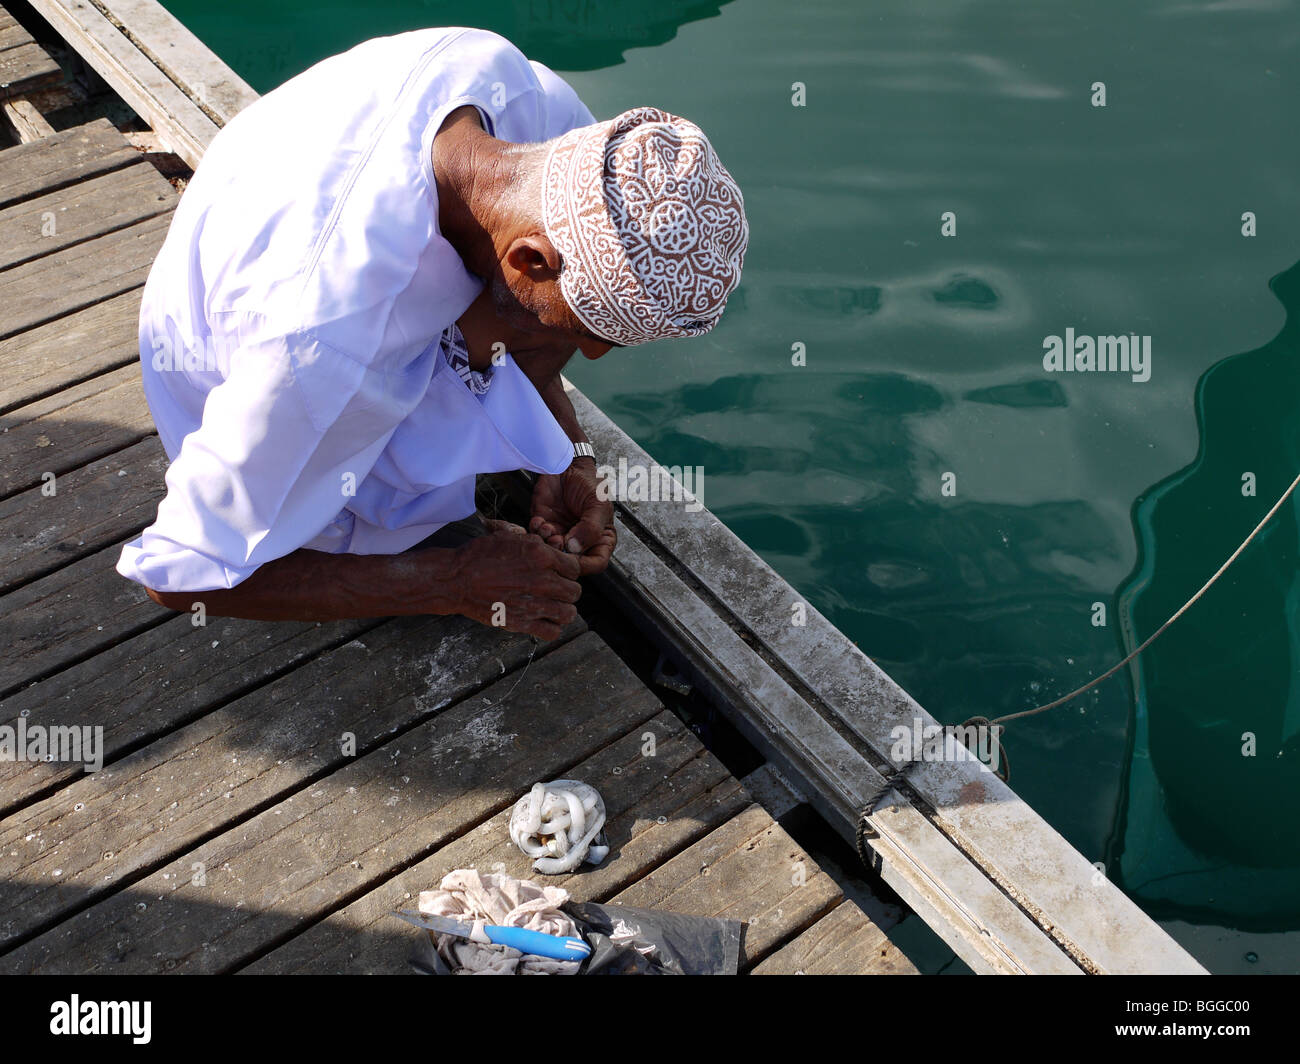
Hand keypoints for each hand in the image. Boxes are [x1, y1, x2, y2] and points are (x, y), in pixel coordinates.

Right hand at [450, 529, 581, 639]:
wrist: (456, 579)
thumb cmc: (479, 556)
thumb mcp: (509, 537)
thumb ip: (535, 543)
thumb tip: (551, 549)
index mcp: (541, 556)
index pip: (575, 568)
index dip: (568, 571)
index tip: (560, 574)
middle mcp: (543, 581)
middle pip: (575, 591)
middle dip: (567, 590)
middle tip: (556, 591)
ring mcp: (534, 604)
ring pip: (569, 613)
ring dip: (563, 610)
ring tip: (554, 608)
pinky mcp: (522, 623)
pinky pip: (552, 632)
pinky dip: (552, 628)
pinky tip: (544, 621)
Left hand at [529, 459, 615, 575]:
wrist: (567, 466)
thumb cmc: (588, 483)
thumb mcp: (598, 505)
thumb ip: (591, 528)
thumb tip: (575, 547)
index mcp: (600, 538)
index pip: (597, 563)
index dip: (586, 565)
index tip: (574, 558)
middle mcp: (580, 540)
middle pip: (572, 561)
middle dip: (561, 553)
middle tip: (558, 540)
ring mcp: (561, 533)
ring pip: (552, 552)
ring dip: (547, 543)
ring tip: (549, 528)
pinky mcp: (544, 525)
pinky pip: (537, 538)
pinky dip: (536, 531)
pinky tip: (541, 520)